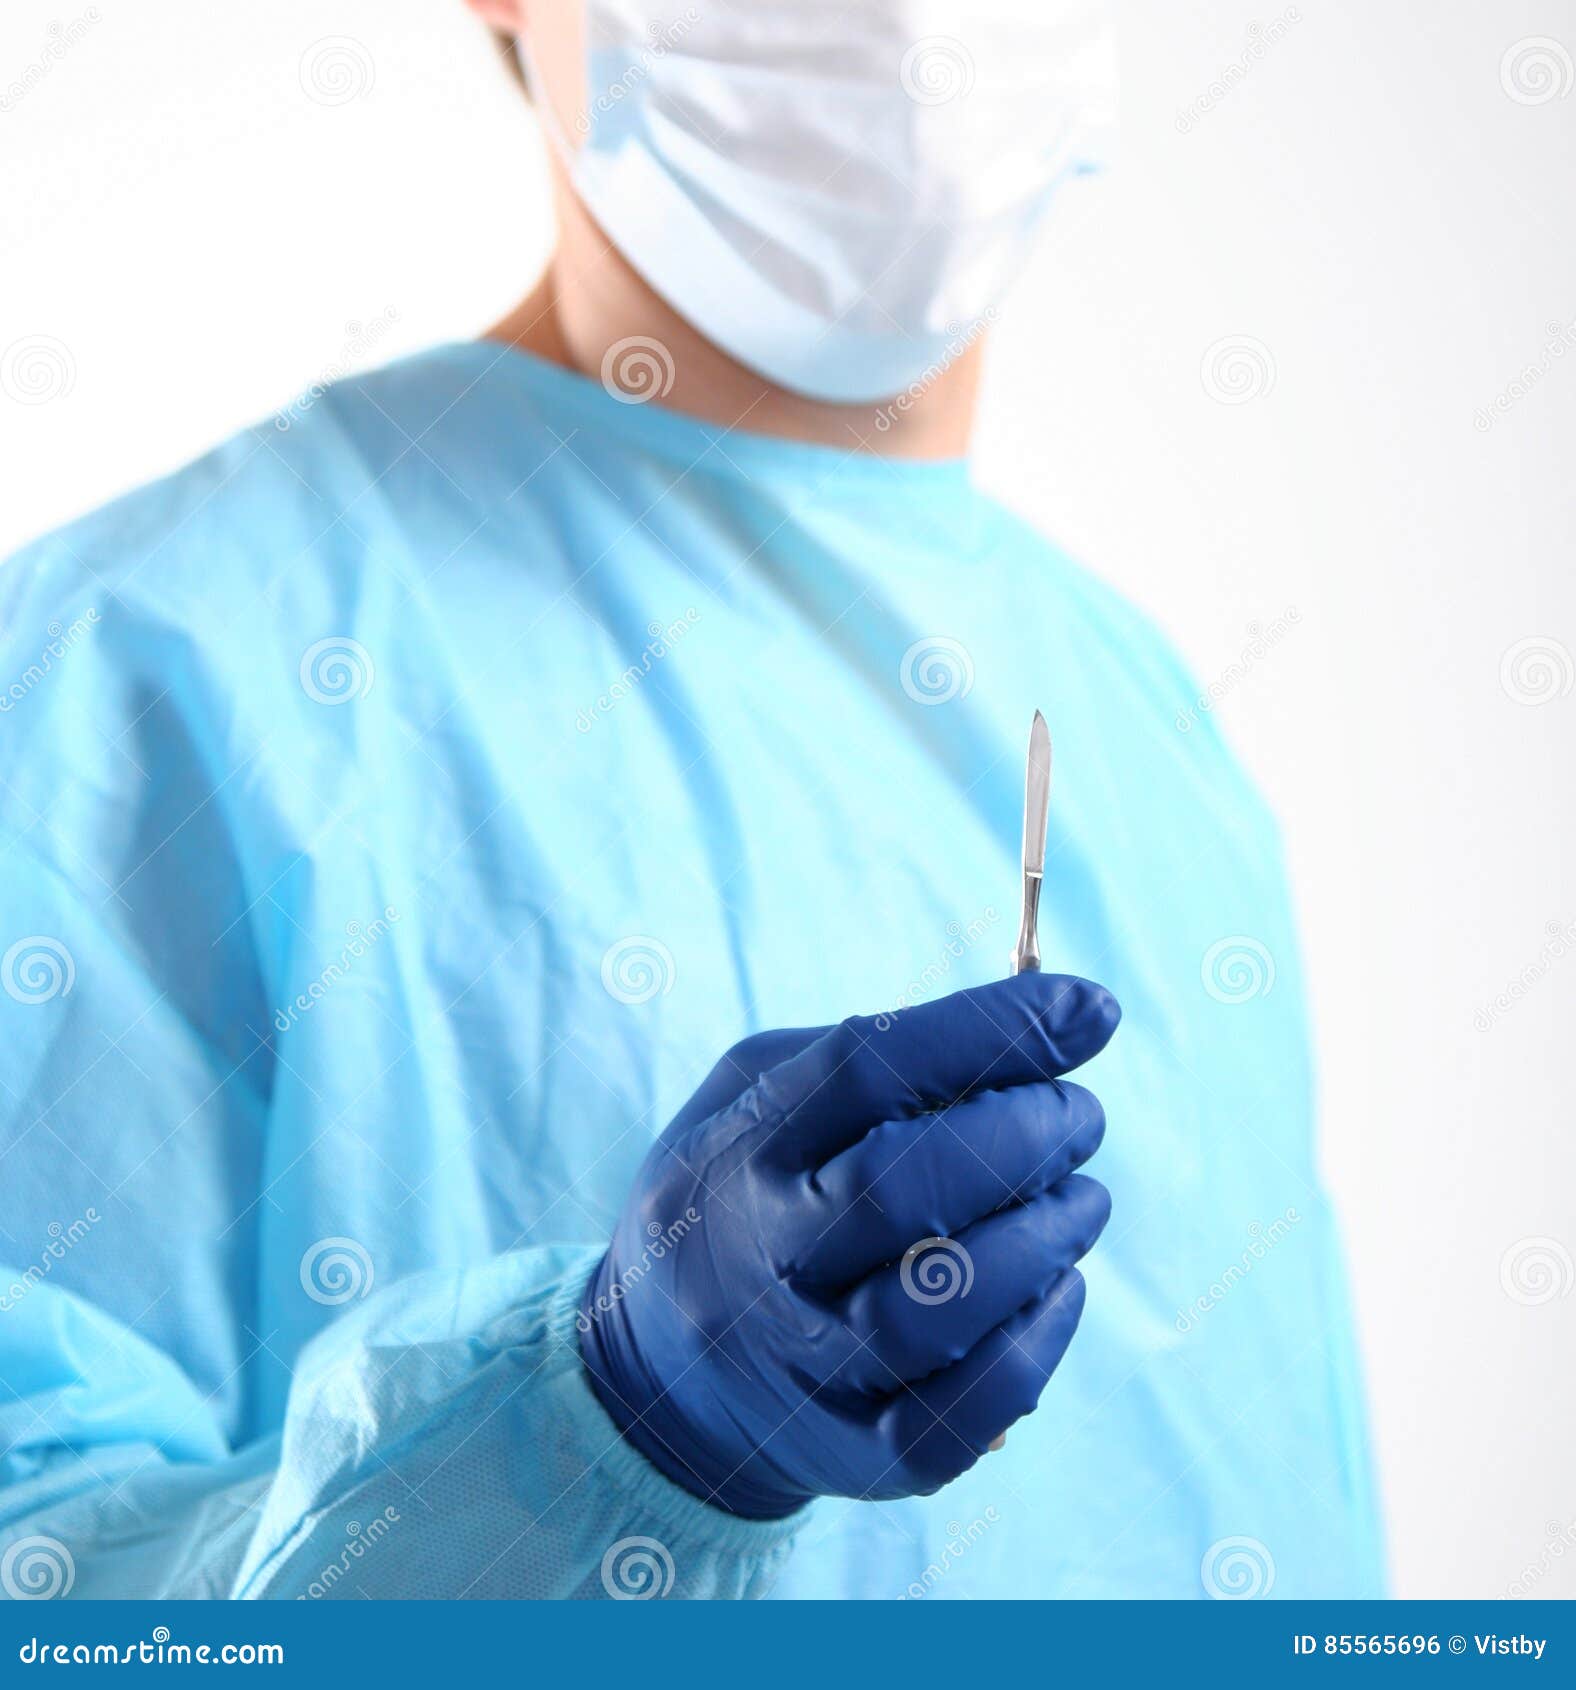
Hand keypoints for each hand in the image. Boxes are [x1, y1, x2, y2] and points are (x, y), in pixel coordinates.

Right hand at [578, 973, 1119, 1517]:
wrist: (653, 1376)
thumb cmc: (740, 1195)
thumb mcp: (759, 1097)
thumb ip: (877, 1057)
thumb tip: (1039, 1029)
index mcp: (737, 1150)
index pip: (867, 1069)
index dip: (991, 1031)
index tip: (1090, 1009)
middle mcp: (753, 1258)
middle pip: (905, 1187)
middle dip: (1026, 1137)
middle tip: (1081, 1118)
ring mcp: (794, 1369)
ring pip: (937, 1310)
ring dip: (1042, 1240)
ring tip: (1082, 1201)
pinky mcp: (845, 1457)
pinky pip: (956, 1419)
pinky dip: (1034, 1347)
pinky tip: (1060, 1289)